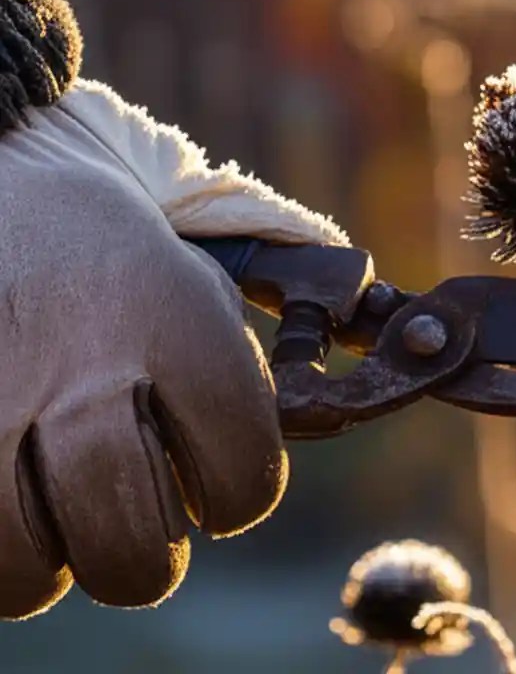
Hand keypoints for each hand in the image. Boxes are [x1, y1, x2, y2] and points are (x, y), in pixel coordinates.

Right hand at [0, 157, 286, 617]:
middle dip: (146, 563)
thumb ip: (238, 386)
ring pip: (30, 569)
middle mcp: (86, 373)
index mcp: (182, 332)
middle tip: (140, 541)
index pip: (244, 475)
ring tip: (64, 530)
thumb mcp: (206, 293)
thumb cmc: (122, 263)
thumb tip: (253, 479)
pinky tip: (13, 510)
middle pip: (130, 547)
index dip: (239, 497)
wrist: (9, 184)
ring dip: (55, 567)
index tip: (222, 491)